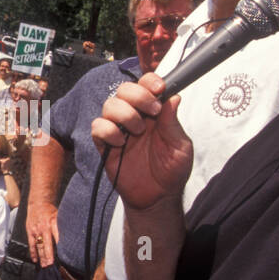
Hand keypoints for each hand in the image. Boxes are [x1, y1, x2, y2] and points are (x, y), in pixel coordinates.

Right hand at [26, 201, 58, 267]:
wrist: (38, 203)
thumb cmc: (49, 211)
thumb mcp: (58, 217)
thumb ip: (61, 228)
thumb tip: (67, 239)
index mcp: (51, 225)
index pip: (56, 239)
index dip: (58, 249)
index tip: (61, 258)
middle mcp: (43, 229)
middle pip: (46, 246)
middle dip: (48, 256)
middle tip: (51, 266)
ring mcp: (35, 231)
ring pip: (39, 247)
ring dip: (42, 257)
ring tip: (44, 266)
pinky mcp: (30, 232)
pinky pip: (31, 244)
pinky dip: (33, 253)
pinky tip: (35, 260)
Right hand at [91, 73, 191, 212]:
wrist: (157, 198)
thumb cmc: (171, 172)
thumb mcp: (180, 147)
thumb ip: (173, 122)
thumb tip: (173, 96)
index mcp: (154, 113)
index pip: (146, 85)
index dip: (150, 81)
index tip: (159, 88)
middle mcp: (135, 117)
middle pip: (124, 89)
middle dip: (137, 95)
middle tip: (152, 111)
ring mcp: (119, 130)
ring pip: (109, 105)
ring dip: (124, 113)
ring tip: (137, 131)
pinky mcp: (106, 145)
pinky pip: (97, 127)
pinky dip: (108, 130)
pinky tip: (121, 142)